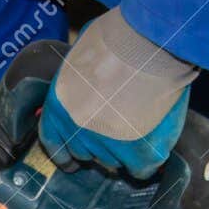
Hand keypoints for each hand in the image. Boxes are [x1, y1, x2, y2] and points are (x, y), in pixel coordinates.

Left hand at [39, 8, 196, 178]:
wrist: (152, 43)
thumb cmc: (119, 38)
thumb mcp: (81, 55)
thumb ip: (78, 80)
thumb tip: (83, 84)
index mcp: (58, 109)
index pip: (54, 144)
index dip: (65, 153)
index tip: (73, 160)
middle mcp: (77, 133)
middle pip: (86, 154)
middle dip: (100, 146)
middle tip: (119, 130)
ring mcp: (108, 147)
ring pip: (114, 162)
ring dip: (124, 151)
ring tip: (141, 126)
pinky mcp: (138, 154)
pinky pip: (140, 170)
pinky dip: (147, 161)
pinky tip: (154, 145)